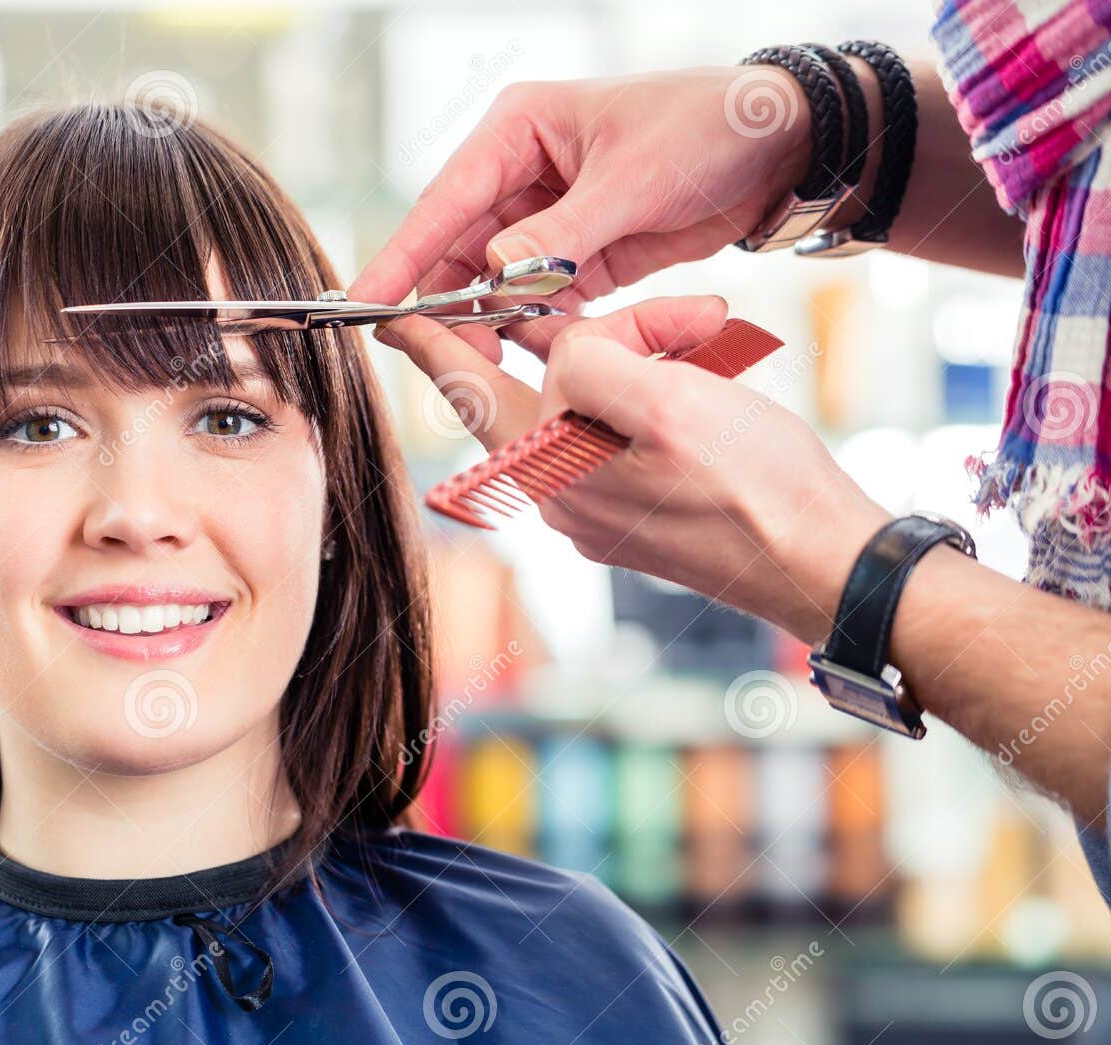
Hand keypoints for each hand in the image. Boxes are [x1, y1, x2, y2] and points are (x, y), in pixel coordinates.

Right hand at [352, 67, 814, 360]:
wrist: (783, 146)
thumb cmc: (708, 130)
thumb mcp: (632, 180)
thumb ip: (561, 234)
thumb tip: (495, 277)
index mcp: (519, 130)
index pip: (444, 201)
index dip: (403, 257)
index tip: (364, 304)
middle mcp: (522, 174)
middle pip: (460, 250)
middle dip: (449, 305)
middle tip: (443, 357)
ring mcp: (550, 219)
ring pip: (496, 284)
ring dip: (494, 323)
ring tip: (491, 363)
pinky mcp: (582, 256)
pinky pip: (540, 301)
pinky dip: (537, 329)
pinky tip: (537, 354)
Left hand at [385, 298, 890, 643]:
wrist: (822, 561)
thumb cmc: (753, 486)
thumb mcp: (664, 400)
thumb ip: (590, 361)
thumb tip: (562, 350)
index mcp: (546, 464)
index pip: (468, 386)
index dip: (430, 342)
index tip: (390, 315)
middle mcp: (555, 491)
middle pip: (544, 381)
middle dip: (599, 333)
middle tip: (672, 318)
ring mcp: (593, 505)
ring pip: (591, 399)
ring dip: (645, 357)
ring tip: (711, 341)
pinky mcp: (632, 510)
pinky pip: (619, 430)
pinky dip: (656, 393)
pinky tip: (705, 378)